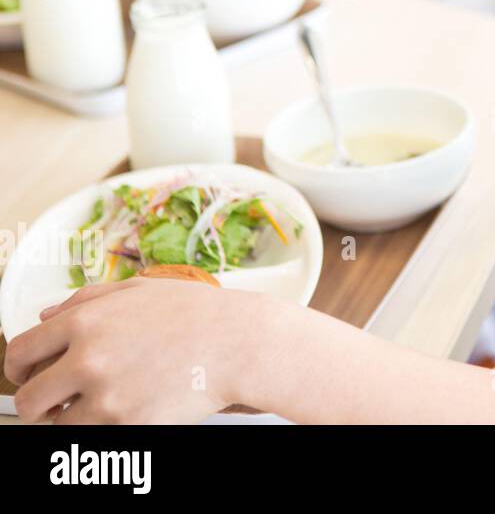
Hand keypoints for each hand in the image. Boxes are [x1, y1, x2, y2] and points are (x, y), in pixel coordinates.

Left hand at [4, 277, 272, 423]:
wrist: (241, 343)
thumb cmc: (198, 314)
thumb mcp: (139, 290)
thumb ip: (86, 299)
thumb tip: (46, 317)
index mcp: (85, 321)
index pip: (20, 352)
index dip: (19, 368)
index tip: (28, 374)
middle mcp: (88, 358)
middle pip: (28, 398)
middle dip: (38, 403)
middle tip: (56, 401)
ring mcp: (107, 395)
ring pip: (59, 424)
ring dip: (74, 417)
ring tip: (104, 401)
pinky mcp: (128, 424)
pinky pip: (95, 436)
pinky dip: (105, 427)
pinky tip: (128, 407)